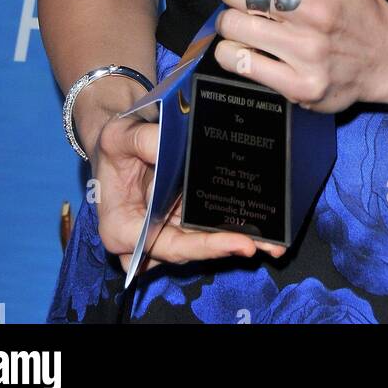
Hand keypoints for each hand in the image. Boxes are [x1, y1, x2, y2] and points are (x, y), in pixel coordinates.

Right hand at [90, 108, 286, 274]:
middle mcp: (143, 239)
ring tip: (272, 243)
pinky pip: (205, 232)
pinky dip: (231, 231)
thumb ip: (140, 140)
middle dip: (224, 249)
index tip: (232, 241)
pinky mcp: (181, 223)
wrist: (123, 142)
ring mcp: (164, 232)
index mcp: (120, 226)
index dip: (198, 247)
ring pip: (199, 247)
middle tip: (258, 244)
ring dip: (234, 245)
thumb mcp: (119, 136)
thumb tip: (166, 146)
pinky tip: (261, 231)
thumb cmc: (116, 142)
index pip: (161, 245)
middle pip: (186, 252)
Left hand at [215, 0, 387, 112]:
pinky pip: (237, 61)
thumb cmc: (353, 4)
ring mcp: (307, 50)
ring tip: (251, 21)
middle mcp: (316, 9)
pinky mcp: (300, 85)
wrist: (387, 56)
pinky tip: (251, 47)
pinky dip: (234, 52)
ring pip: (231, 25)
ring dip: (234, 22)